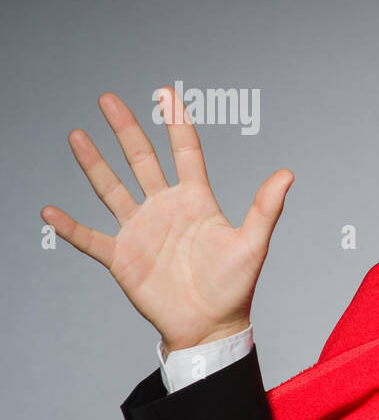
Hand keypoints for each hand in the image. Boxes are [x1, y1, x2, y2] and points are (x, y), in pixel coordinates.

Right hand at [41, 87, 293, 352]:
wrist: (211, 327)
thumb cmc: (235, 287)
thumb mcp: (253, 244)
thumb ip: (265, 208)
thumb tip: (288, 174)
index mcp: (196, 201)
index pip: (185, 152)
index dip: (176, 123)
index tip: (166, 93)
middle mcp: (165, 209)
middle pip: (141, 160)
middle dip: (126, 129)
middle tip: (108, 98)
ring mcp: (141, 231)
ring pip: (111, 188)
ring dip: (93, 163)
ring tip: (77, 135)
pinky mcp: (123, 258)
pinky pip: (90, 238)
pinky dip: (69, 227)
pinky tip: (49, 211)